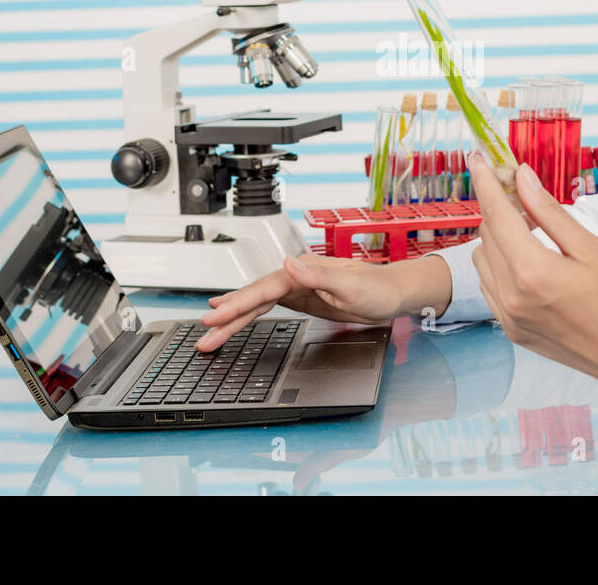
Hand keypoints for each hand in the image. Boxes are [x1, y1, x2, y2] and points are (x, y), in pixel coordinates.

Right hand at [196, 252, 410, 351]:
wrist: (394, 294)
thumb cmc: (379, 288)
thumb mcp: (351, 284)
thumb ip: (318, 275)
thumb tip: (289, 263)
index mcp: (304, 270)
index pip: (263, 289)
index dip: (237, 304)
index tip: (215, 316)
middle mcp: (297, 276)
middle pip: (255, 297)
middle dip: (228, 316)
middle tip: (203, 334)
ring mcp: (298, 288)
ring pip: (258, 304)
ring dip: (235, 319)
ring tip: (210, 332)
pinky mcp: (303, 299)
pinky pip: (269, 309)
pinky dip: (250, 316)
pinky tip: (236, 320)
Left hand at [466, 151, 597, 441]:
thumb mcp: (591, 248)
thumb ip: (549, 212)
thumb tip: (522, 177)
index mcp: (532, 271)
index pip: (496, 214)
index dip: (485, 181)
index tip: (476, 157)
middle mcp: (511, 296)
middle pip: (487, 235)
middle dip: (498, 207)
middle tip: (517, 189)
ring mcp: (508, 318)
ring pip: (484, 261)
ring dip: (498, 238)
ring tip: (530, 230)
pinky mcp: (513, 331)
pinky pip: (490, 287)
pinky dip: (500, 266)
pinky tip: (528, 261)